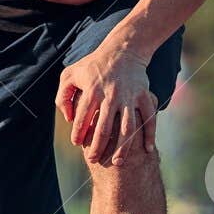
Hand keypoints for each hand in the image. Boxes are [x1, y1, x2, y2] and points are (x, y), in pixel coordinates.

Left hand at [57, 45, 157, 163]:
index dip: (78, 134)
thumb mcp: (70, 74)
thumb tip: (67, 119)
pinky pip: (149, 119)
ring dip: (122, 148)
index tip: (78, 143)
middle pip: (103, 129)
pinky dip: (150, 135)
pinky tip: (147, 150)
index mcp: (91, 92)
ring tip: (118, 163)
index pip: (82, 119)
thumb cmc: (93, 65)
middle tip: (94, 159)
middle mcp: (110, 96)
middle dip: (97, 148)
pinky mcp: (144, 96)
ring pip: (127, 129)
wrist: (123, 50)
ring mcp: (129, 97)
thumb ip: (63, 96)